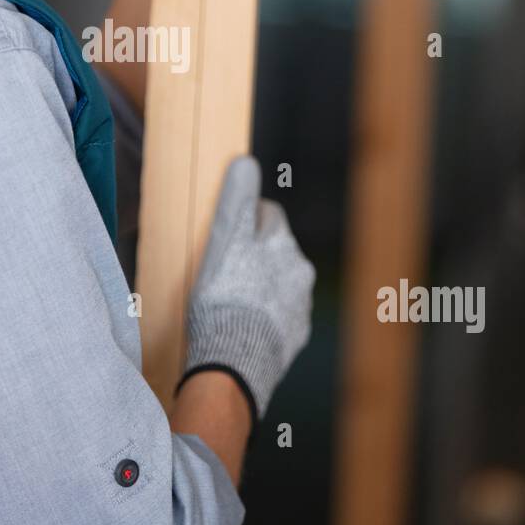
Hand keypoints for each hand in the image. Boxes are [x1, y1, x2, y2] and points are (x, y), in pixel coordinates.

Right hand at [179, 153, 315, 427]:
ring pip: (281, 283)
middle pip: (277, 249)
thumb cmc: (223, 298)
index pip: (268, 214)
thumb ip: (236, 201)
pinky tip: (245, 325)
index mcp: (282, 243)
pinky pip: (281, 316)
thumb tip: (246, 162)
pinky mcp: (296, 336)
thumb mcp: (223, 242)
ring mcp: (300, 306)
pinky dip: (267, 316)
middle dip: (258, 253)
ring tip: (235, 300)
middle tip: (227, 267)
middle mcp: (300, 271)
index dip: (246, 218)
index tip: (228, 230)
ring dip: (263, 285)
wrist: (235, 362)